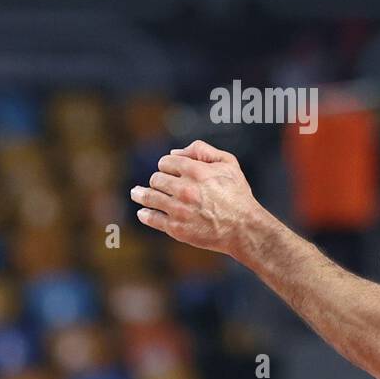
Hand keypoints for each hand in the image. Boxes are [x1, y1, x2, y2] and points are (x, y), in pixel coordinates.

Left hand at [130, 139, 271, 258]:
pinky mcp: (176, 228)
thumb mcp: (228, 163)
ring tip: (136, 193)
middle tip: (161, 185)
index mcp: (195, 170)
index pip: (166, 162)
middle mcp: (184, 189)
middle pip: (156, 179)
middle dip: (158, 180)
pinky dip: (145, 214)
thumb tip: (175, 152)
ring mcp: (178, 209)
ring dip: (140, 194)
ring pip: (149, 197)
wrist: (243, 228)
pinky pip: (152, 218)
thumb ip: (202, 150)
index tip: (168, 171)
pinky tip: (142, 212)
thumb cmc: (237, 195)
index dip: (166, 166)